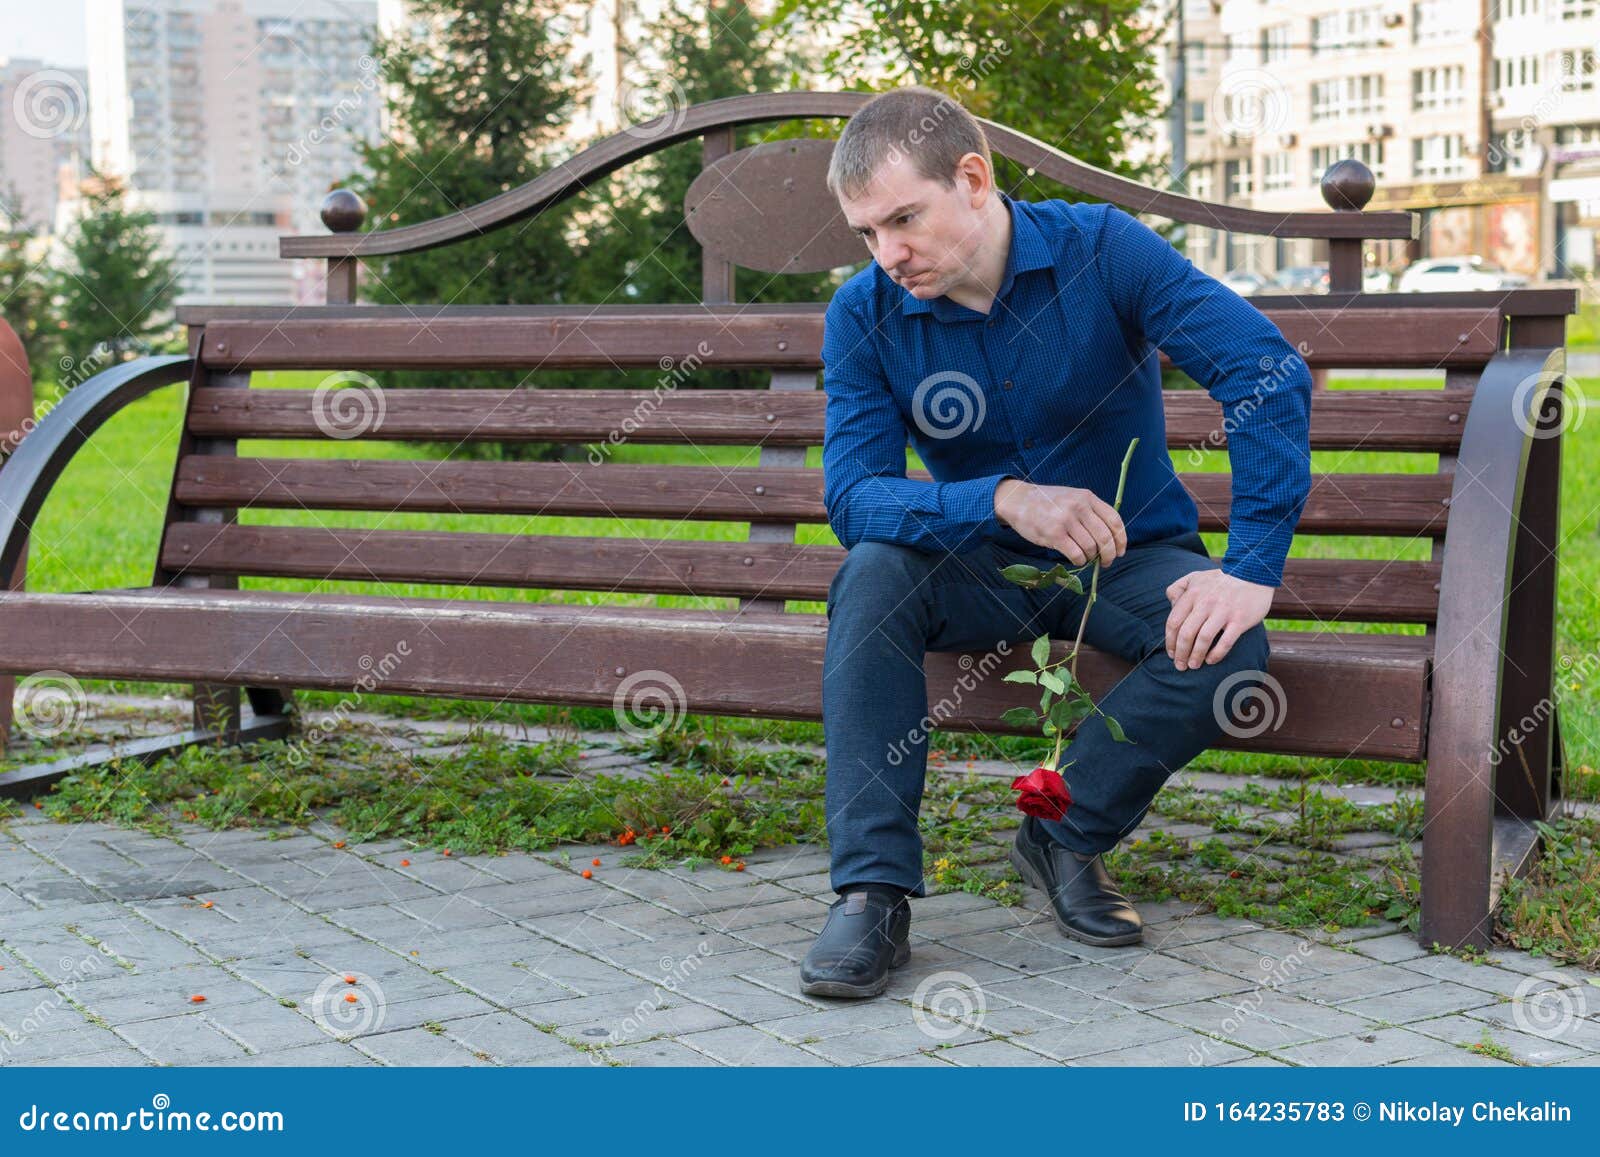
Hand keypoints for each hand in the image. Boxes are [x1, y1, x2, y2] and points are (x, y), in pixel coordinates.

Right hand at [995, 480, 1126, 566]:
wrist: (1018, 501)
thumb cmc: (1048, 502)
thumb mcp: (1073, 497)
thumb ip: (1091, 511)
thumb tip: (1110, 538)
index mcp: (1087, 498)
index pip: (1114, 520)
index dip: (1121, 539)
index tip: (1121, 551)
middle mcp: (1079, 507)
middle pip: (1105, 537)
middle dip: (1109, 554)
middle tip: (1106, 562)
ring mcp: (1066, 520)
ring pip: (1091, 547)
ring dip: (1091, 558)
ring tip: (1086, 559)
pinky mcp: (1054, 534)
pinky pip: (1076, 554)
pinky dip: (1079, 561)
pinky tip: (1076, 560)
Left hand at [1164, 569, 1273, 669]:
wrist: (1253, 572)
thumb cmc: (1221, 579)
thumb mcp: (1196, 577)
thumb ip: (1179, 588)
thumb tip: (1171, 604)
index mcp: (1193, 594)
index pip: (1174, 622)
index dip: (1170, 641)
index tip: (1171, 653)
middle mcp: (1206, 603)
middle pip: (1186, 633)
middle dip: (1180, 653)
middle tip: (1180, 666)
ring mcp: (1224, 611)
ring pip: (1203, 639)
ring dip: (1196, 656)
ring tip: (1193, 666)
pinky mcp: (1240, 620)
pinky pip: (1226, 641)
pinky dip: (1216, 654)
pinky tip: (1211, 660)